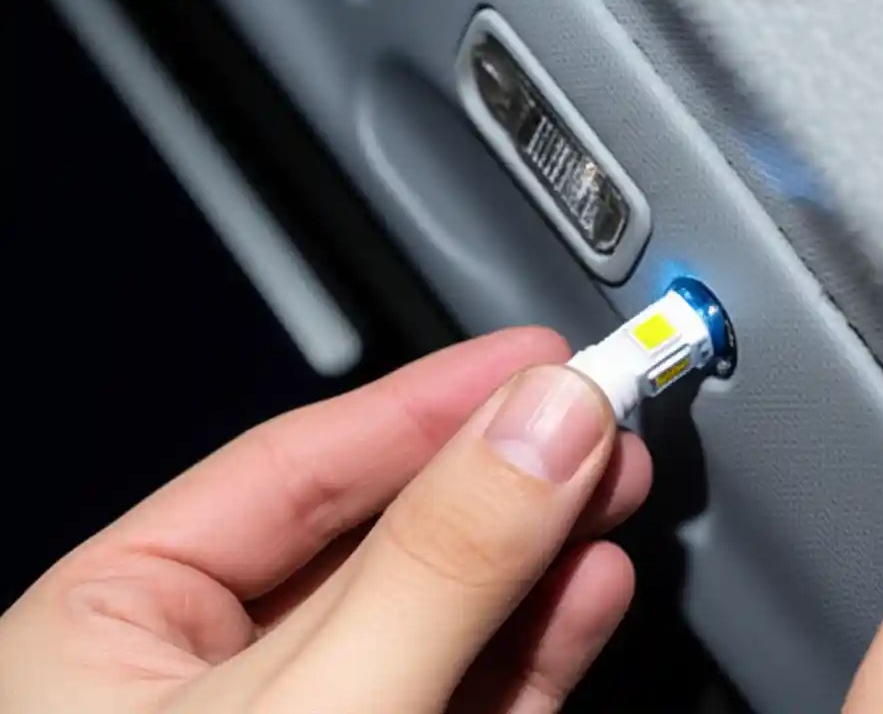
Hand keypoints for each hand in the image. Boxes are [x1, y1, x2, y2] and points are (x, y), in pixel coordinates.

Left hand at [0, 327, 651, 712]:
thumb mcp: (316, 699)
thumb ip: (433, 563)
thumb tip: (544, 422)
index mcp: (115, 628)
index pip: (294, 465)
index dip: (429, 400)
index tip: (536, 356)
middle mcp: (207, 678)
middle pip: (385, 535)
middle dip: (507, 468)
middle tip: (600, 408)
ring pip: (443, 615)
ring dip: (541, 550)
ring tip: (615, 484)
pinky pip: (474, 691)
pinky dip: (542, 640)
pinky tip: (591, 587)